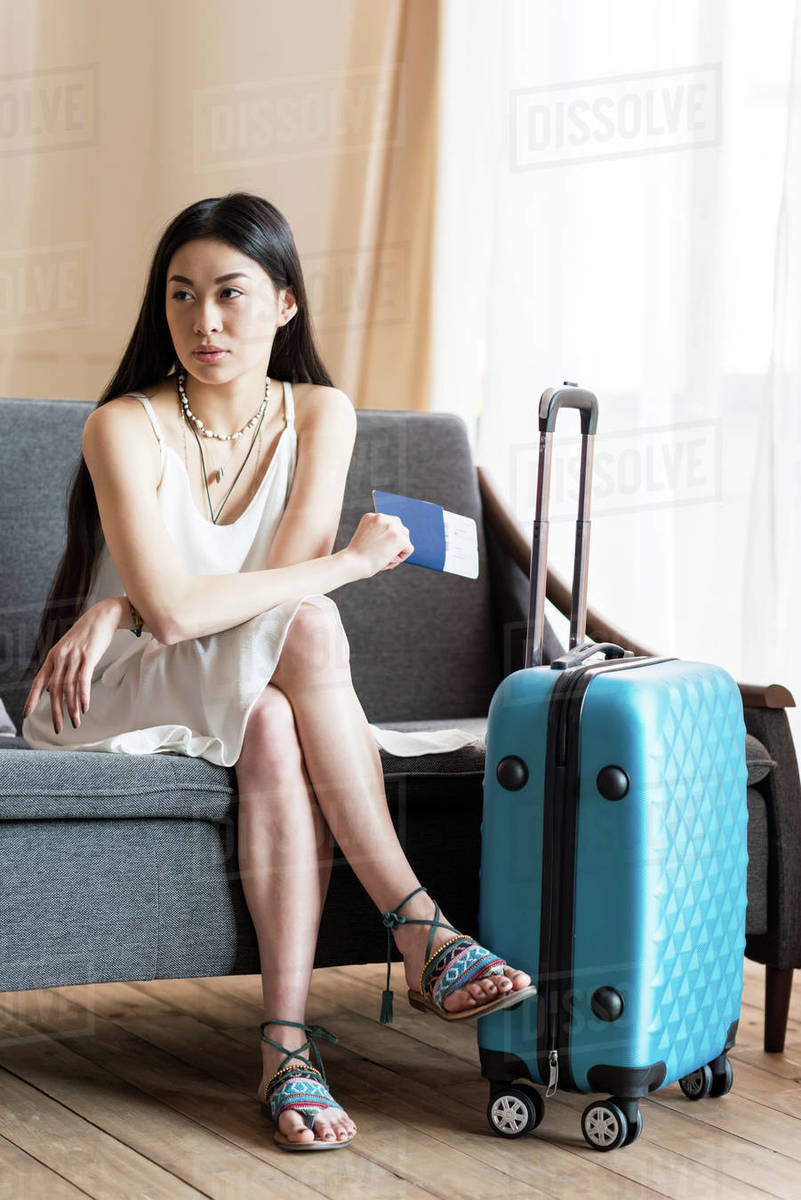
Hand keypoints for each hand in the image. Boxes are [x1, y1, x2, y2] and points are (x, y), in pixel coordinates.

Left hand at [23, 598, 124, 734]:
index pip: (39, 681)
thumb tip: (52, 690)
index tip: (27, 714)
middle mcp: (60, 657)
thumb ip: (59, 669)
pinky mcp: (88, 656)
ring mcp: (74, 656)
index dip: (32, 698)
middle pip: (55, 689)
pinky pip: (83, 679)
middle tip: (58, 728)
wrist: (101, 617)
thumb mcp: (67, 650)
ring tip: (75, 722)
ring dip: (71, 707)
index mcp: (52, 657)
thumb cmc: (86, 636)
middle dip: (56, 711)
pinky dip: (83, 695)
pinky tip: (84, 707)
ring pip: (69, 687)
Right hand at [345, 512, 413, 578]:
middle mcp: (382, 517)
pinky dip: (401, 558)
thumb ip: (379, 533)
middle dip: (394, 543)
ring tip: (384, 559)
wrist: (352, 564)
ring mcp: (392, 527)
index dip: (385, 539)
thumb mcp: (366, 538)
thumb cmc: (357, 556)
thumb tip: (397, 537)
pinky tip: (388, 561)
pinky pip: (409, 548)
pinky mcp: (400, 538)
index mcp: (371, 516)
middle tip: (381, 555)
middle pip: (400, 528)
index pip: (389, 524)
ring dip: (398, 550)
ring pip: (405, 538)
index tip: (375, 549)